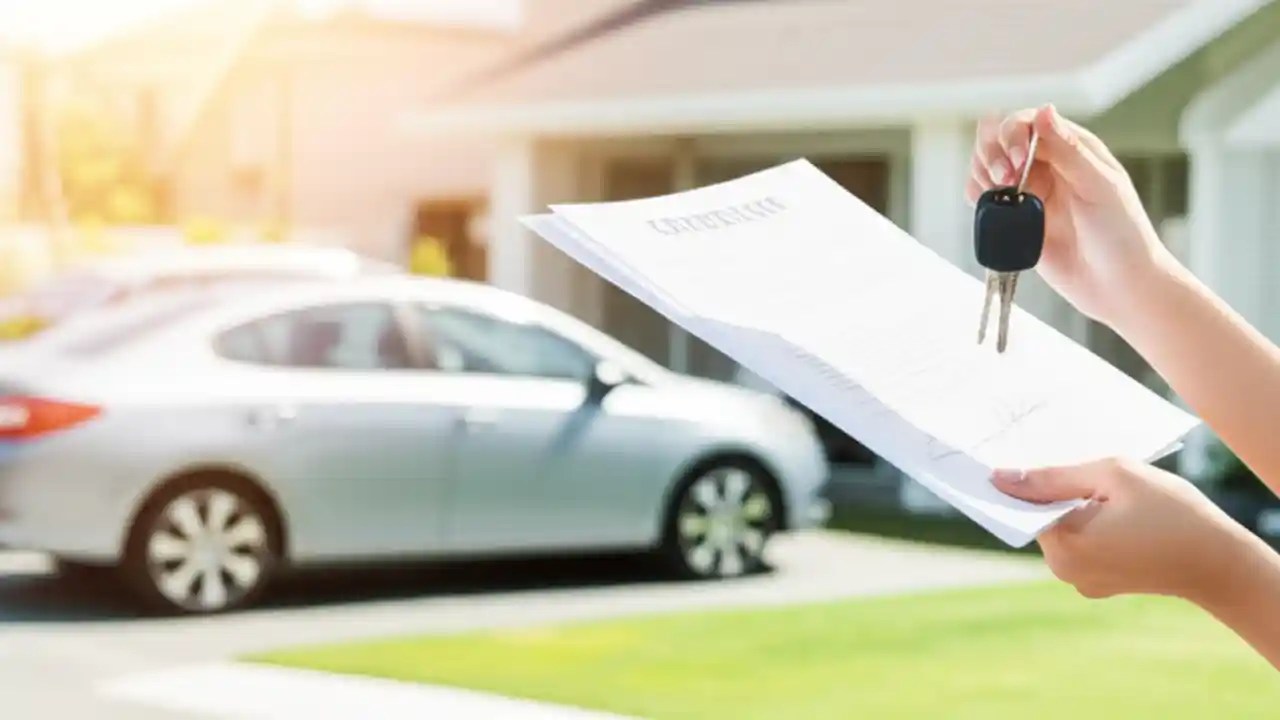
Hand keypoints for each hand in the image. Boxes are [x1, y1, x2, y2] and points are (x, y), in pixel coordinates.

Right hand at [967, 105, 1176, 327]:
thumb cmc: (1122, 234)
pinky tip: (989, 207)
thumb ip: (1068, 150)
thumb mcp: (1099, 186)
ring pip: (986, 166)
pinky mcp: (1016, 220)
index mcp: (1070, 148)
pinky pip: (985, 199)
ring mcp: (1029, 192)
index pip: (1025, 122)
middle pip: (998, 140)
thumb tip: (1044, 110)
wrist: (1119, 286)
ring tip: (998, 195)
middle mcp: (1046, 165)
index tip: (1015, 163)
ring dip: (981, 173)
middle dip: (991, 154)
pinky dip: (977, 198)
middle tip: (1004, 181)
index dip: (1011, 136)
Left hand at [993, 459, 1261, 603]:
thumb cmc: (1173, 511)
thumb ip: (1053, 477)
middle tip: (1078, 466)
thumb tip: (1000, 478)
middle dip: (1055, 491)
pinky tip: (1111, 508)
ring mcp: (1080, 581)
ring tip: (1101, 487)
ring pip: (1061, 528)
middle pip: (1042, 517)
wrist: (1220, 562)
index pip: (1023, 505)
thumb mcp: (1113, 475)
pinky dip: (1088, 524)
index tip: (1022, 457)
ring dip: (1074, 506)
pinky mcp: (1096, 583)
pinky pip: (1079, 544)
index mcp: (1063, 545)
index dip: (1025, 479)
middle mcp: (1063, 569)